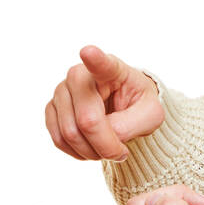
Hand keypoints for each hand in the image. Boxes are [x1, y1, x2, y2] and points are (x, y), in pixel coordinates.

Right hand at [45, 45, 163, 161]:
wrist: (124, 108)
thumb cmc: (138, 106)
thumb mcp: (151, 115)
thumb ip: (130, 124)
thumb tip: (103, 134)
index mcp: (111, 70)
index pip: (101, 64)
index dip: (94, 59)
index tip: (88, 52)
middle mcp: (79, 75)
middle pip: (86, 120)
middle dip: (105, 145)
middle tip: (120, 152)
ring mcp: (61, 90)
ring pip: (69, 134)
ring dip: (92, 152)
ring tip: (107, 147)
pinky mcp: (52, 108)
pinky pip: (59, 140)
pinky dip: (77, 152)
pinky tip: (91, 147)